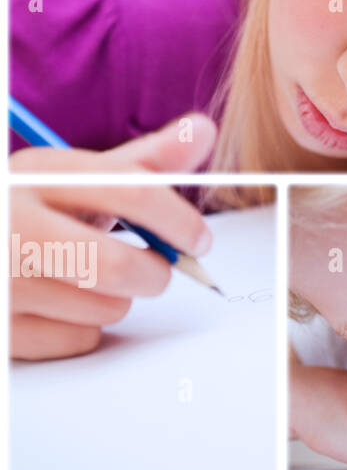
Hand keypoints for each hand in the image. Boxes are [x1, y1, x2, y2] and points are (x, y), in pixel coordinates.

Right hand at [10, 114, 216, 359]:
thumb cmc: (31, 213)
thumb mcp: (74, 179)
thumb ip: (141, 163)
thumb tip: (205, 129)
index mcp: (35, 176)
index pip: (129, 191)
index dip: (179, 219)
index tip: (201, 240)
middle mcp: (12, 224)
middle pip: (119, 265)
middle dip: (153, 273)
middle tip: (154, 271)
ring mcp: (4, 281)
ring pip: (107, 308)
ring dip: (115, 299)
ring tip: (84, 280)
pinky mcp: (7, 330)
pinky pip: (82, 339)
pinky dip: (85, 328)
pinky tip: (58, 306)